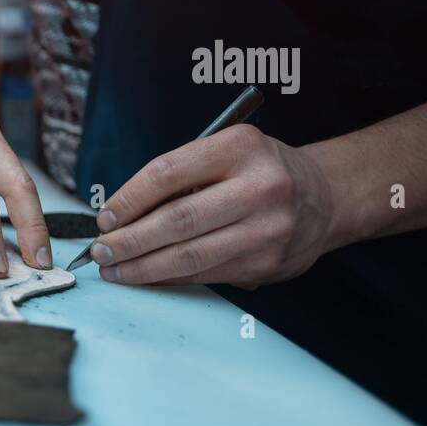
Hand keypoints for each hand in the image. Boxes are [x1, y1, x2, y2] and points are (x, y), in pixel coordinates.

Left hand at [88, 125, 337, 286]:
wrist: (326, 197)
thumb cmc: (259, 171)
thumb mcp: (226, 152)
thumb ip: (180, 176)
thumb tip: (120, 216)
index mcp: (241, 147)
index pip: (168, 173)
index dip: (128, 199)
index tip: (104, 218)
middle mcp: (259, 186)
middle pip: (176, 219)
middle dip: (129, 241)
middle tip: (100, 251)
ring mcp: (267, 228)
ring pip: (189, 255)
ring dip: (142, 267)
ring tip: (113, 270)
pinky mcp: (268, 263)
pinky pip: (206, 275)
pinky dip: (169, 278)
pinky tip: (146, 277)